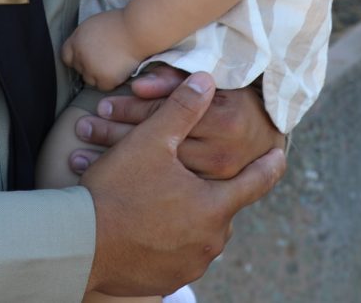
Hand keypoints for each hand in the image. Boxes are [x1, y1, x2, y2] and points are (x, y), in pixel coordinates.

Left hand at [62, 10, 139, 89]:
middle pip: (79, 69)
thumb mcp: (95, 25)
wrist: (138, 30)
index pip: (66, 56)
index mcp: (77, 39)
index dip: (77, 58)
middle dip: (90, 67)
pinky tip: (120, 70)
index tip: (87, 58)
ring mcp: (91, 68)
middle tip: (106, 61)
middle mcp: (80, 54)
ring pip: (90, 80)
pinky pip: (104, 86)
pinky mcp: (104, 79)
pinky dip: (112, 81)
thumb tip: (84, 48)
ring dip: (100, 76)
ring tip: (114, 65)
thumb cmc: (121, 23)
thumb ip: (85, 38)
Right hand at [81, 72, 284, 296]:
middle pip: (220, 205)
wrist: (81, 242)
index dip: (268, 164)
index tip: (279, 154)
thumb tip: (206, 80)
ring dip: (187, 213)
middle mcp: (210, 241)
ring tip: (165, 197)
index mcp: (214, 205)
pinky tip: (149, 222)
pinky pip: (178, 253)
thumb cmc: (117, 188)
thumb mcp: (150, 140)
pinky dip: (170, 237)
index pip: (255, 181)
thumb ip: (182, 108)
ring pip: (199, 230)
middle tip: (193, 172)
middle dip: (209, 187)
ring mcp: (190, 264)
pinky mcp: (167, 280)